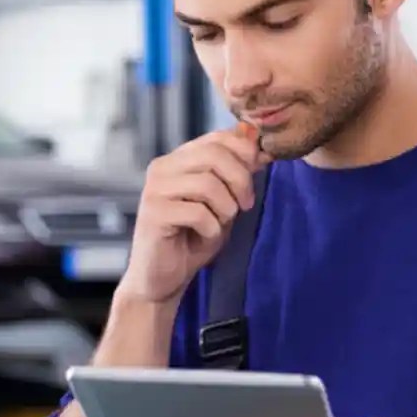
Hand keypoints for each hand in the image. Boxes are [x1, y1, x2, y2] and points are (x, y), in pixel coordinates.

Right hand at [117, 122, 269, 304]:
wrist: (163, 278)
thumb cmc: (193, 239)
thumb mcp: (223, 201)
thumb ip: (235, 175)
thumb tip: (261, 150)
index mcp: (177, 159)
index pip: (217, 137)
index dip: (245, 152)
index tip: (259, 171)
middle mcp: (162, 168)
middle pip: (214, 155)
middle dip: (240, 180)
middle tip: (246, 205)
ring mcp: (155, 190)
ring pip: (208, 184)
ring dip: (226, 208)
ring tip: (220, 224)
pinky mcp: (154, 214)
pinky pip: (198, 213)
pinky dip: (212, 229)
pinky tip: (204, 237)